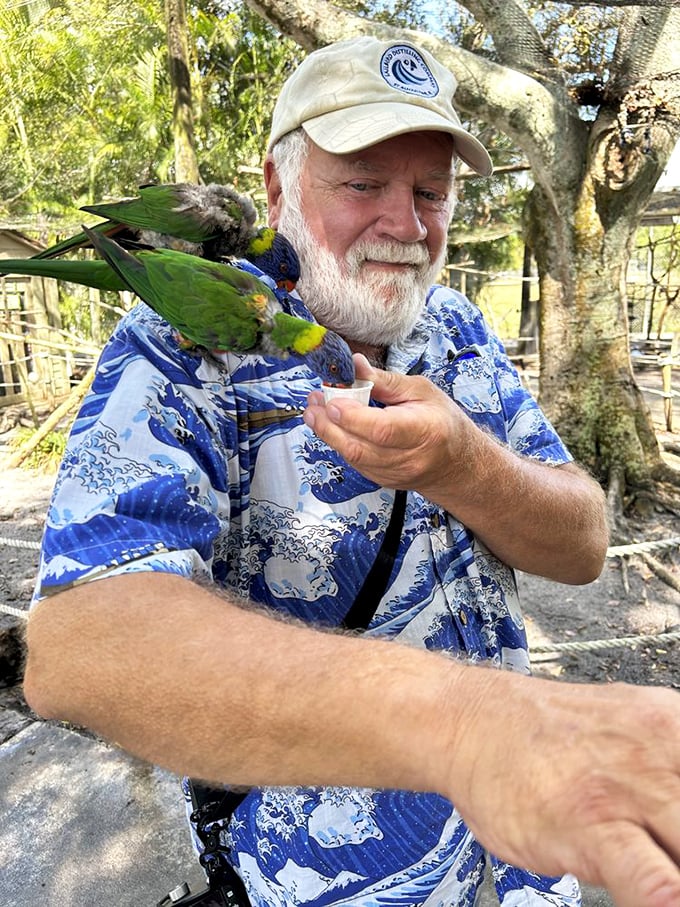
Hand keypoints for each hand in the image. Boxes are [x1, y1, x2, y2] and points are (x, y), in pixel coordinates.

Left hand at [303, 354, 607, 582]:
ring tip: (313, 409)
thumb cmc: (443, 422)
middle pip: (359, 447)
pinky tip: (329, 424)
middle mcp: (408, 458)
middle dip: (329, 424)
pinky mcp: (381, 480)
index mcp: (424, 431)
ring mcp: (393, 474)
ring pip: (351, 457)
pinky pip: (353, 461)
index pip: (383, 430)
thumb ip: (386, 382)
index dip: (353, 416)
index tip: (332, 398)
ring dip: (327, 432)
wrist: (457, 465)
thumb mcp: (422, 391)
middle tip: (312, 402)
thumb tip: (355, 365)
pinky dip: (338, 441)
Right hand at [445, 667, 679, 906]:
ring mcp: (628, 789)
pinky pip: (655, 885)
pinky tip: (657, 897)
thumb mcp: (633, 731)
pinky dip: (663, 899)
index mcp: (679, 726)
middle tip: (678, 851)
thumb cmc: (551, 736)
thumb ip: (672, 772)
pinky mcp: (590, 827)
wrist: (474, 722)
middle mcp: (664, 751)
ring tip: (666, 874)